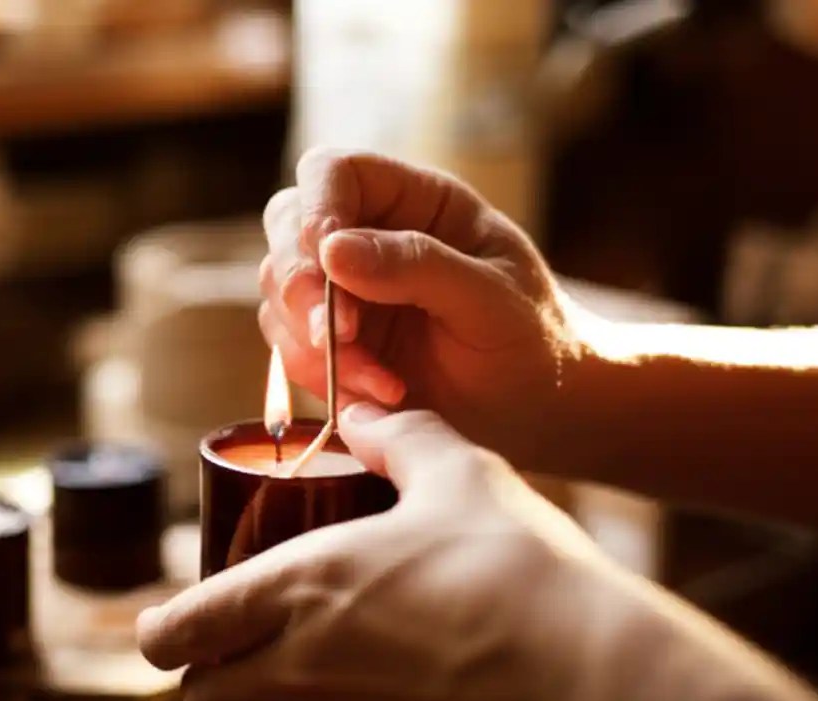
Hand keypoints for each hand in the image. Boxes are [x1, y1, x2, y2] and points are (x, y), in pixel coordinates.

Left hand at [138, 405, 606, 700]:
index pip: (179, 633)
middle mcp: (303, 667)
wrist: (590, 667)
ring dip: (262, 696)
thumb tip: (361, 416)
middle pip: (205, 699)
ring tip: (307, 655)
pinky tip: (372, 679)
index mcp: (299, 588)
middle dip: (207, 671)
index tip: (174, 618)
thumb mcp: (456, 472)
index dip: (164, 629)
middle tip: (236, 638)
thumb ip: (398, 437)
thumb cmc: (517, 565)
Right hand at [260, 148, 578, 465]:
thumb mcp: (492, 298)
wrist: (537, 410)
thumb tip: (332, 250)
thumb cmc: (532, 339)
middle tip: (334, 336)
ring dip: (314, 344)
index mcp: (414, 200)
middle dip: (300, 286)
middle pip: (286, 227)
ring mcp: (342, 290)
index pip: (335, 172)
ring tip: (382, 384)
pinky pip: (289, 350)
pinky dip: (321, 377)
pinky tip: (379, 396)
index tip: (326, 261)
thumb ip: (418, 266)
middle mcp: (367, 235)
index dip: (316, 208)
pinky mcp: (331, 343)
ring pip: (280, 294)